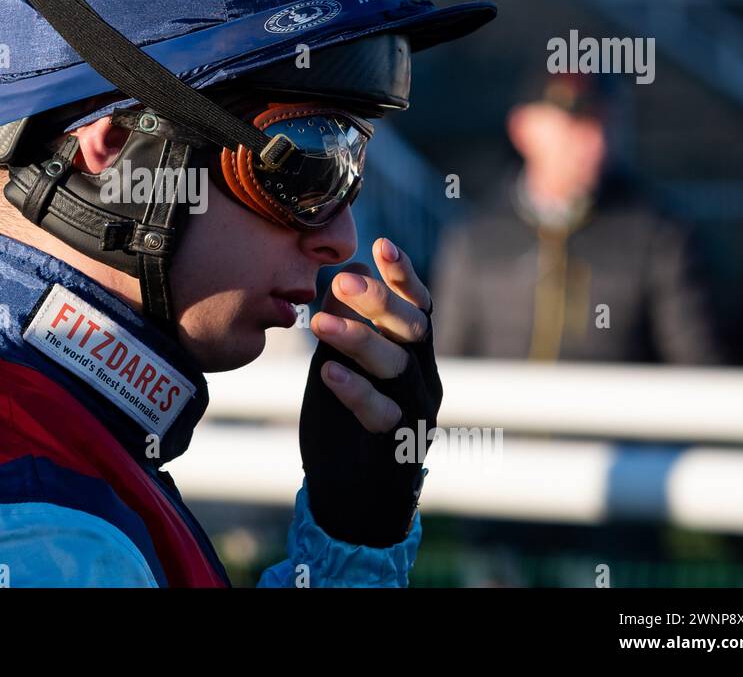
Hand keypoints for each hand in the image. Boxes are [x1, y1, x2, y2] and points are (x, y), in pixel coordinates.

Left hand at [298, 238, 442, 547]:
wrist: (351, 498)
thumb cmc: (346, 424)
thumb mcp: (339, 366)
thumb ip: (344, 329)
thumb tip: (343, 278)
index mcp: (414, 355)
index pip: (417, 307)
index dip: (403, 276)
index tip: (381, 244)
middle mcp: (423, 378)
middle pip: (413, 330)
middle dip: (379, 301)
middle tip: (342, 281)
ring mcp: (415, 413)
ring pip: (397, 367)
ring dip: (358, 341)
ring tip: (319, 324)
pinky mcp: (398, 446)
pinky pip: (381, 413)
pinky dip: (355, 391)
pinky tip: (328, 374)